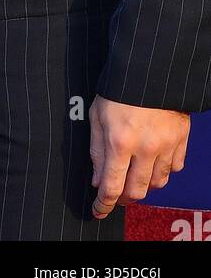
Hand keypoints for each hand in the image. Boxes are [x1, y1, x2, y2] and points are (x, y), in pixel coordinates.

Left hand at [89, 95, 189, 216]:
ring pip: (158, 183)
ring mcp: (167, 144)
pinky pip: (175, 167)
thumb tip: (98, 180)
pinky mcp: (182, 138)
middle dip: (124, 198)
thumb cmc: (118, 88)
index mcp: (120, 141)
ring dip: (145, 184)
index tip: (99, 210)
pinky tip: (153, 160)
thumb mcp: (97, 115)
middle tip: (117, 194)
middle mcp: (146, 148)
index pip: (112, 187)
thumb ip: (97, 150)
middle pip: (137, 191)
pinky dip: (164, 169)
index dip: (104, 204)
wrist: (148, 67)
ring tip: (134, 174)